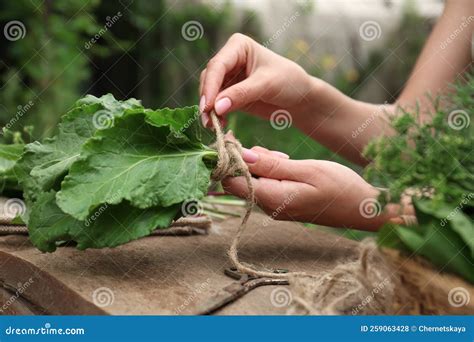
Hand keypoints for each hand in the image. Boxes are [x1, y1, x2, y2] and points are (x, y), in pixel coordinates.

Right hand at [199, 33, 313, 126]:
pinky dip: (216, 115)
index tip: (208, 106)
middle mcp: (230, 59)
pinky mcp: (230, 94)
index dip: (210, 86)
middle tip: (207, 120)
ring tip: (212, 126)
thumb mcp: (266, 85)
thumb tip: (216, 107)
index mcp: (238, 46)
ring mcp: (229, 77)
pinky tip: (219, 125)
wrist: (300, 98)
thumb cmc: (289, 82)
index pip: (218, 65)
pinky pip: (216, 104)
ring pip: (210, 93)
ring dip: (209, 110)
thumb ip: (241, 94)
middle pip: (209, 79)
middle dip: (207, 100)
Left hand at [223, 146, 397, 229]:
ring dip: (260, 165)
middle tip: (268, 148)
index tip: (232, 138)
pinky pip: (265, 186)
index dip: (226, 160)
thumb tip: (242, 155)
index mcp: (271, 198)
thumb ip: (271, 165)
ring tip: (283, 158)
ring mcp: (275, 208)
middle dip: (244, 160)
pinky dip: (270, 172)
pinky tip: (286, 164)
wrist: (363, 210)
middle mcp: (268, 207)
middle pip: (239, 181)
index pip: (231, 181)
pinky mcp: (283, 205)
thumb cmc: (341, 188)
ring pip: (252, 181)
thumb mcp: (307, 169)